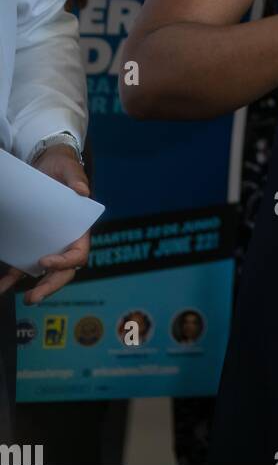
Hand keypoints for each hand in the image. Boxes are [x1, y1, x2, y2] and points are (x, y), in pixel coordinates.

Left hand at [0, 146, 91, 303]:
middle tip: (33, 297)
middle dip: (50, 285)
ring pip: (44, 273)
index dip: (65, 262)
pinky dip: (13, 278)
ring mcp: (48, 245)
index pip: (78, 253)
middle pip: (63, 271)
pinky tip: (3, 286)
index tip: (45, 261)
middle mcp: (65, 242)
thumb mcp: (70, 170)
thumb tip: (83, 191)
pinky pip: (24, 265)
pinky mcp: (31, 245)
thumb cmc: (64, 168)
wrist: (48, 165)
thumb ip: (76, 179)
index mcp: (79, 229)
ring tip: (24, 299)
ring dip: (36, 287)